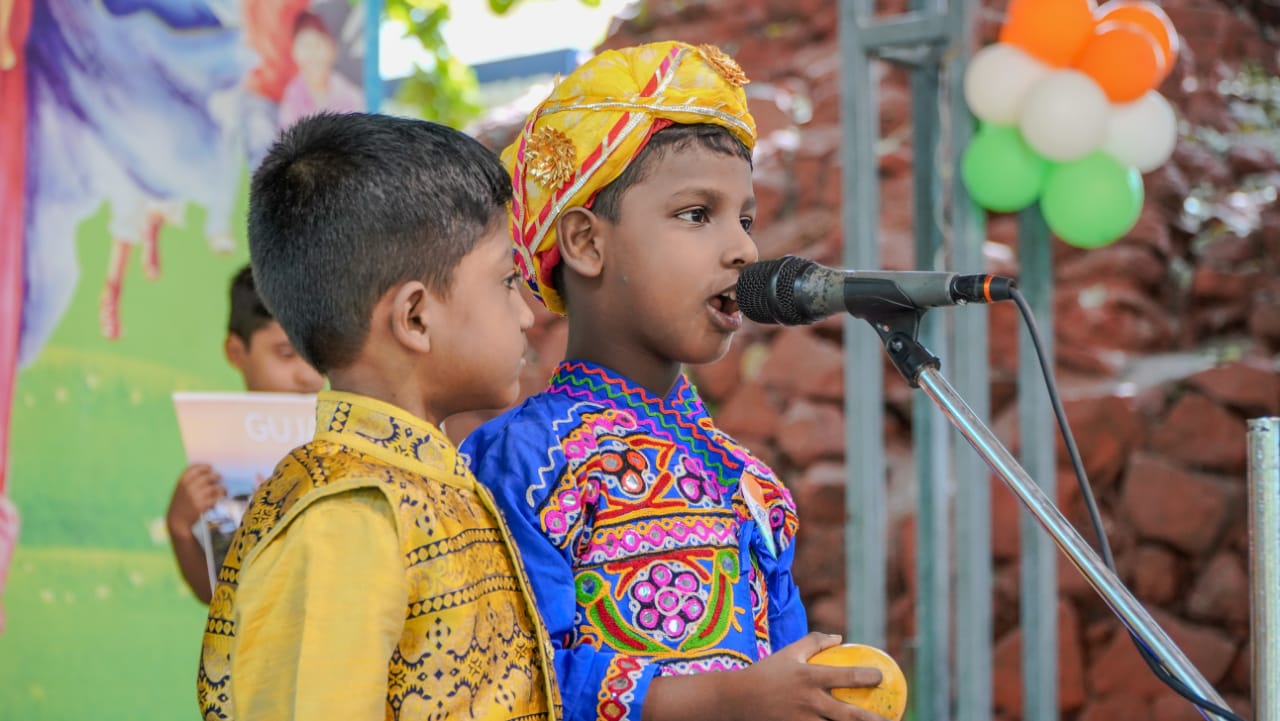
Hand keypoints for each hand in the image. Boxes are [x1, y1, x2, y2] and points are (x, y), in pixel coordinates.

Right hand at [166, 464, 223, 538]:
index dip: (204, 467)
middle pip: (208, 476)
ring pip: (214, 487)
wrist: (177, 520)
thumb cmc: (180, 504)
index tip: (210, 467)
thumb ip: (190, 480)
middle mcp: (188, 487)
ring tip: (223, 489)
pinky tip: (220, 497)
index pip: (195, 468)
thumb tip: (208, 471)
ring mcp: (195, 496)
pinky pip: (216, 497)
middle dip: (215, 476)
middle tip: (219, 477)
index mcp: (182, 481)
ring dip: (221, 487)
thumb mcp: (180, 489)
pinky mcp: (201, 505)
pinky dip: (220, 496)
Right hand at [725, 632, 889, 720]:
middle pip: (847, 716)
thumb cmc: (766, 672)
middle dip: (872, 720)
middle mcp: (809, 702)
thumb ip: (815, 642)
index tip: (881, 676)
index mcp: (809, 678)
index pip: (845, 677)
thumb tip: (840, 638)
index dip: (866, 677)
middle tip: (890, 720)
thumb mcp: (789, 652)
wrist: (737, 700)